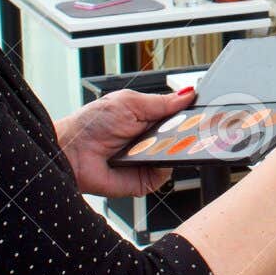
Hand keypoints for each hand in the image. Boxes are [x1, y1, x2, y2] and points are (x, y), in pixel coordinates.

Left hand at [55, 87, 195, 196]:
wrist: (72, 152)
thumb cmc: (91, 124)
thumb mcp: (129, 102)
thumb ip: (162, 101)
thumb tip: (187, 94)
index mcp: (149, 119)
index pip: (180, 117)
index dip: (191, 115)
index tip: (203, 111)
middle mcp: (152, 140)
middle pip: (184, 137)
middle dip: (189, 131)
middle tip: (190, 125)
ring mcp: (150, 160)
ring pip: (177, 155)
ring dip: (175, 147)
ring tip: (162, 138)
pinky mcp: (146, 180)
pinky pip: (166, 174)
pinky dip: (163, 165)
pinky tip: (151, 155)